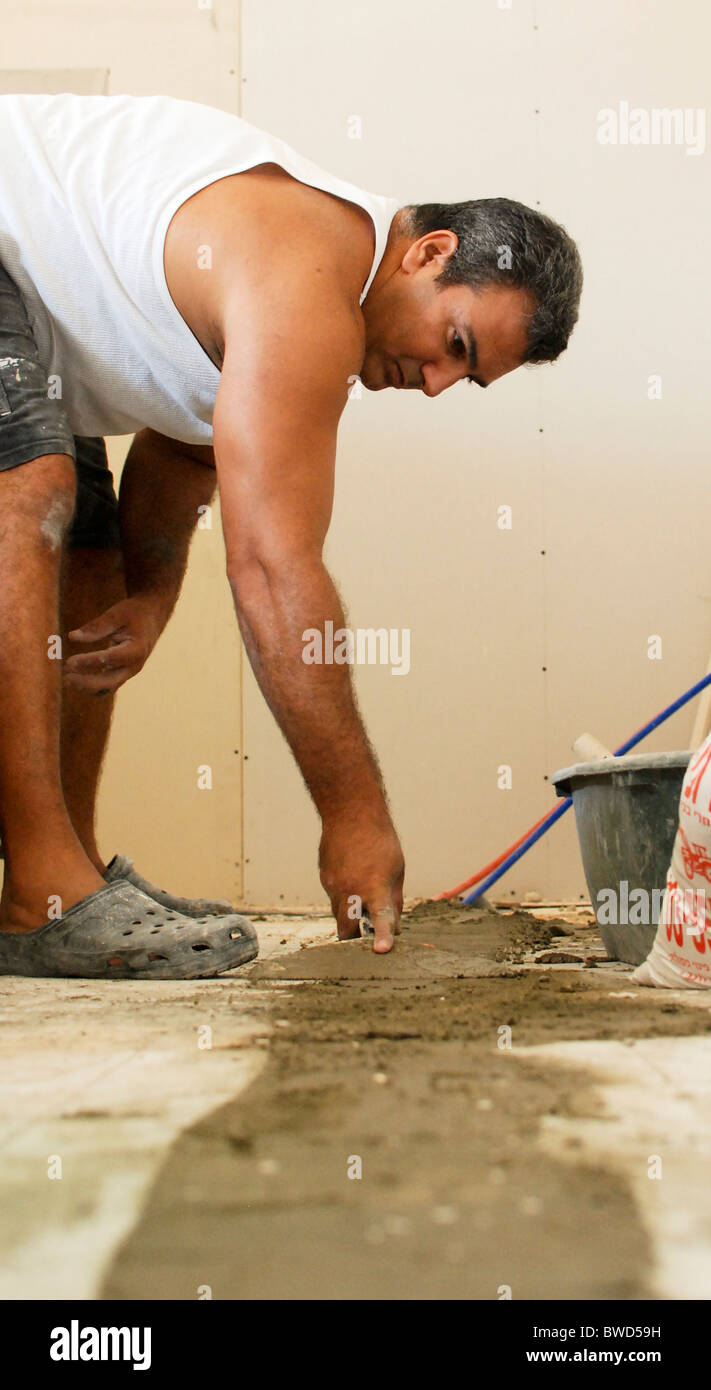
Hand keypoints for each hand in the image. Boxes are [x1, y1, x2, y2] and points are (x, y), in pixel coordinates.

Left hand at [63, 595, 165, 693]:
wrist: (151, 618)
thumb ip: (96, 627)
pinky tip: (75, 678)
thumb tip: (72, 637)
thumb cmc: (133, 613)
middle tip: (65, 677)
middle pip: (109, 682)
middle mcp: (134, 666)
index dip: (89, 662)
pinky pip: (106, 686)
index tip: (69, 661)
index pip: (110, 659)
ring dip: (86, 687)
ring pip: (107, 688)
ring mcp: (129, 672)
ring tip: (66, 679)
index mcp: (137, 649)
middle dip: (86, 682)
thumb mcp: (117, 614)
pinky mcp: (123, 674)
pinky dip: (91, 686)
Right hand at [319, 813, 404, 953]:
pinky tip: (351, 876)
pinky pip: (333, 896)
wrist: (350, 813)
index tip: (382, 951)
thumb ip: (394, 901)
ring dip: (349, 914)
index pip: (380, 919)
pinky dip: (342, 896)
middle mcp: (351, 890)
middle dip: (355, 937)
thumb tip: (394, 927)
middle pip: (347, 929)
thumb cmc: (380, 841)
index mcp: (374, 887)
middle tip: (365, 935)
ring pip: (338, 913)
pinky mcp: (324, 878)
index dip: (381, 937)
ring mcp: (333, 885)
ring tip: (361, 895)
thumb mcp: (396, 871)